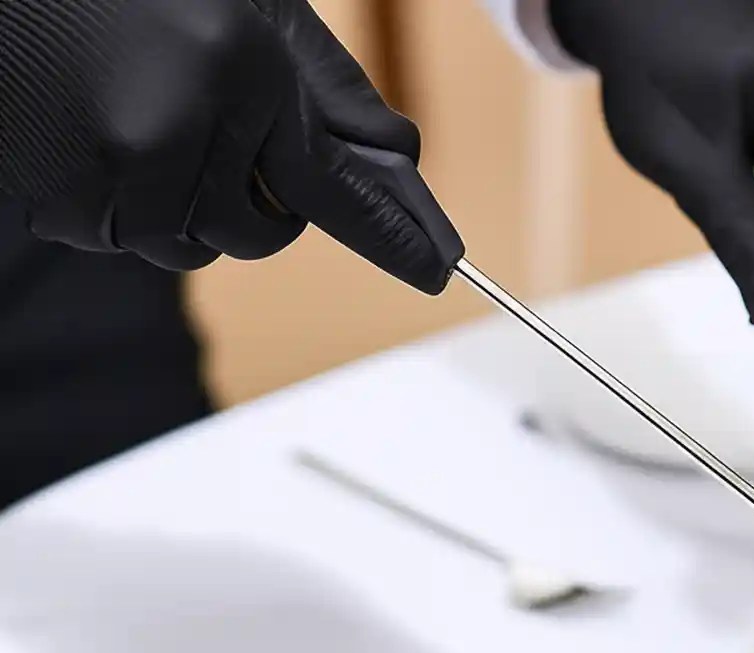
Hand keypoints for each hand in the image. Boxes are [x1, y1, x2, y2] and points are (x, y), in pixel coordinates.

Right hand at [0, 0, 461, 292]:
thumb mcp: (251, 12)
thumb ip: (324, 85)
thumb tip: (395, 152)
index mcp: (240, 71)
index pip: (338, 187)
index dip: (395, 236)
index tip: (438, 269)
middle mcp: (180, 129)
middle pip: (257, 234)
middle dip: (256, 202)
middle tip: (224, 140)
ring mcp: (113, 171)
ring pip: (187, 247)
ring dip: (184, 206)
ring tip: (147, 121)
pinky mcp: (59, 198)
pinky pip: (121, 241)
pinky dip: (120, 207)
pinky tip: (101, 140)